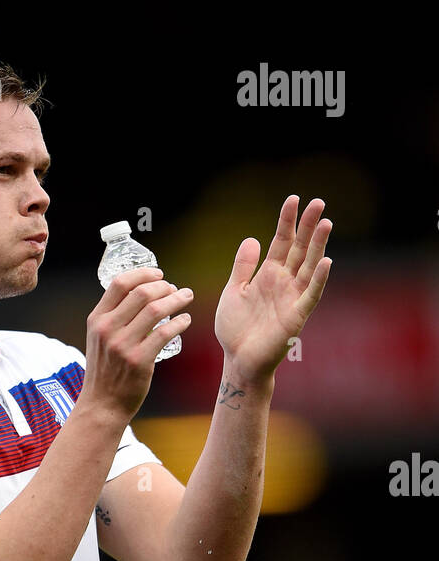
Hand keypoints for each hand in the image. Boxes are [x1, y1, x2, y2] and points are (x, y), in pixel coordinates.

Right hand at [81, 266, 194, 423]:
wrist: (103, 405)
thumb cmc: (106, 370)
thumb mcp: (100, 339)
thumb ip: (114, 316)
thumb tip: (144, 292)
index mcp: (97, 319)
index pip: (120, 283)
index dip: (143, 274)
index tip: (159, 274)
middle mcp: (107, 329)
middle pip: (141, 293)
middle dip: (164, 286)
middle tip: (176, 289)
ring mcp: (123, 345)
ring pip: (155, 310)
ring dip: (176, 299)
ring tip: (186, 297)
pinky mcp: (139, 361)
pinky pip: (165, 333)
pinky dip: (179, 323)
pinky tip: (185, 320)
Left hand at [215, 195, 331, 383]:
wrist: (238, 361)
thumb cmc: (236, 329)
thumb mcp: (233, 292)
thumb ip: (243, 267)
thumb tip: (253, 238)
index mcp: (268, 274)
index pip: (281, 241)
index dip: (287, 221)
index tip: (293, 199)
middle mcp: (284, 282)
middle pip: (299, 248)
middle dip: (308, 226)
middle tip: (318, 202)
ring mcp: (292, 297)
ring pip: (308, 266)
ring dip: (318, 245)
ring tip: (326, 223)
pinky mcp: (296, 316)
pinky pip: (310, 295)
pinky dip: (318, 279)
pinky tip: (325, 261)